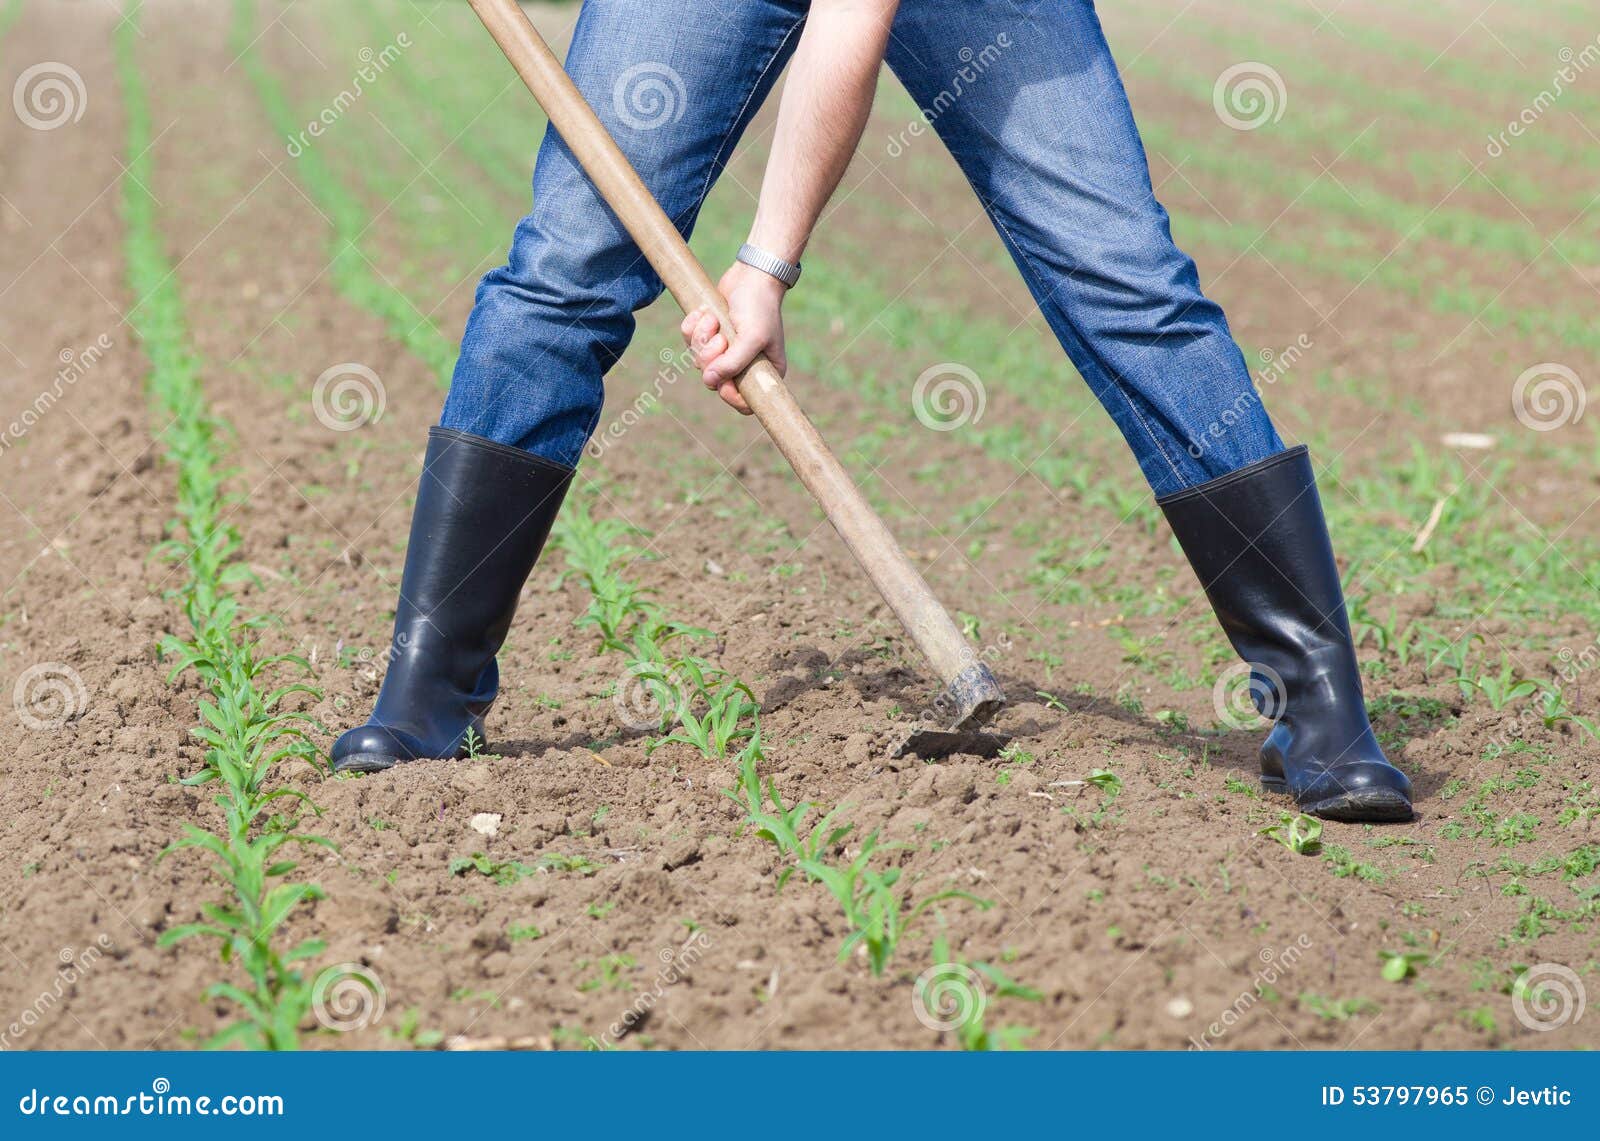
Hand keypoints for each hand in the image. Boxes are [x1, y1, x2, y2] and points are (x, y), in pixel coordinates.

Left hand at [678, 261, 787, 414]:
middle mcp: (743, 365)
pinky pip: (689, 341)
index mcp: (763, 372)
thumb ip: (733, 363)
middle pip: (714, 380)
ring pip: (698, 360)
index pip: (744, 403)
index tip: (722, 383)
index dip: (730, 396)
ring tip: (714, 318)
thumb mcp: (752, 337)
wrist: (750, 275)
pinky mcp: (708, 335)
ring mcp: (724, 351)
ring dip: (701, 337)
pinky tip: (705, 312)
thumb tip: (710, 382)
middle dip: (711, 357)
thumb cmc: (759, 307)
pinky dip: (693, 326)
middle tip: (721, 337)